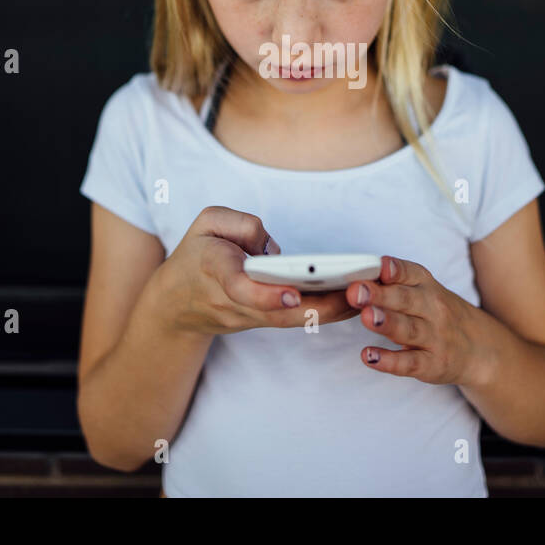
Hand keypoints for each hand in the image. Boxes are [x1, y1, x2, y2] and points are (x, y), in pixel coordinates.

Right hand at [157, 206, 362, 335]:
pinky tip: (354, 298)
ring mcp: (247, 317)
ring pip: (291, 319)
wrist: (176, 303)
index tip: (293, 293)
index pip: (239, 286)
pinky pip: (294, 320)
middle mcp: (232, 301)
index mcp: (213, 269)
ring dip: (330, 310)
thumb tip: (275, 248)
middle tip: (358, 292)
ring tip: (368, 292)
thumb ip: (241, 223)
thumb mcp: (206, 222)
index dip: (266, 293)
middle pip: (277, 311)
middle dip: (320, 305)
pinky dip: (323, 311)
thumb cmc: (196, 254)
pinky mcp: (261, 322)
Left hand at [346, 256, 481, 384]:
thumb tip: (355, 277)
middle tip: (355, 291)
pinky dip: (389, 361)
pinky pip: (410, 362)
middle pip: (405, 300)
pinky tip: (369, 356)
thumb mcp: (425, 293)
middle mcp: (433, 309)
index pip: (411, 273)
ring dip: (386, 323)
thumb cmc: (438, 314)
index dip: (395, 270)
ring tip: (366, 317)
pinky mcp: (432, 364)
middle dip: (380, 295)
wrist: (480, 350)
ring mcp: (434, 338)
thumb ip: (395, 285)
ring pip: (408, 329)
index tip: (380, 266)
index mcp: (427, 286)